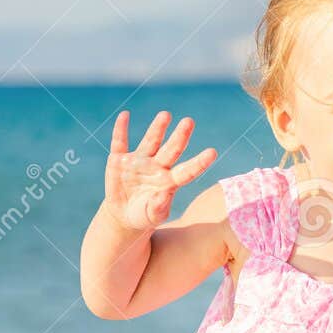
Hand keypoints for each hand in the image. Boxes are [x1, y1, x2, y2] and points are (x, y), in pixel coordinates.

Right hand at [102, 109, 217, 230]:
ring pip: (151, 141)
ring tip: (166, 115)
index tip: (213, 152)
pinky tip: (125, 115)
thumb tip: (164, 195)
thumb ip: (159, 207)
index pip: (187, 170)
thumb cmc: (144, 215)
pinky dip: (120, 130)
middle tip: (189, 122)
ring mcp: (139, 161)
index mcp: (170, 181)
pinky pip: (120, 142)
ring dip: (157, 128)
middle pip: (171, 150)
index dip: (199, 162)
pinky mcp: (120, 160)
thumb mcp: (152, 216)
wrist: (122, 214)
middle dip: (180, 137)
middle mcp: (157, 167)